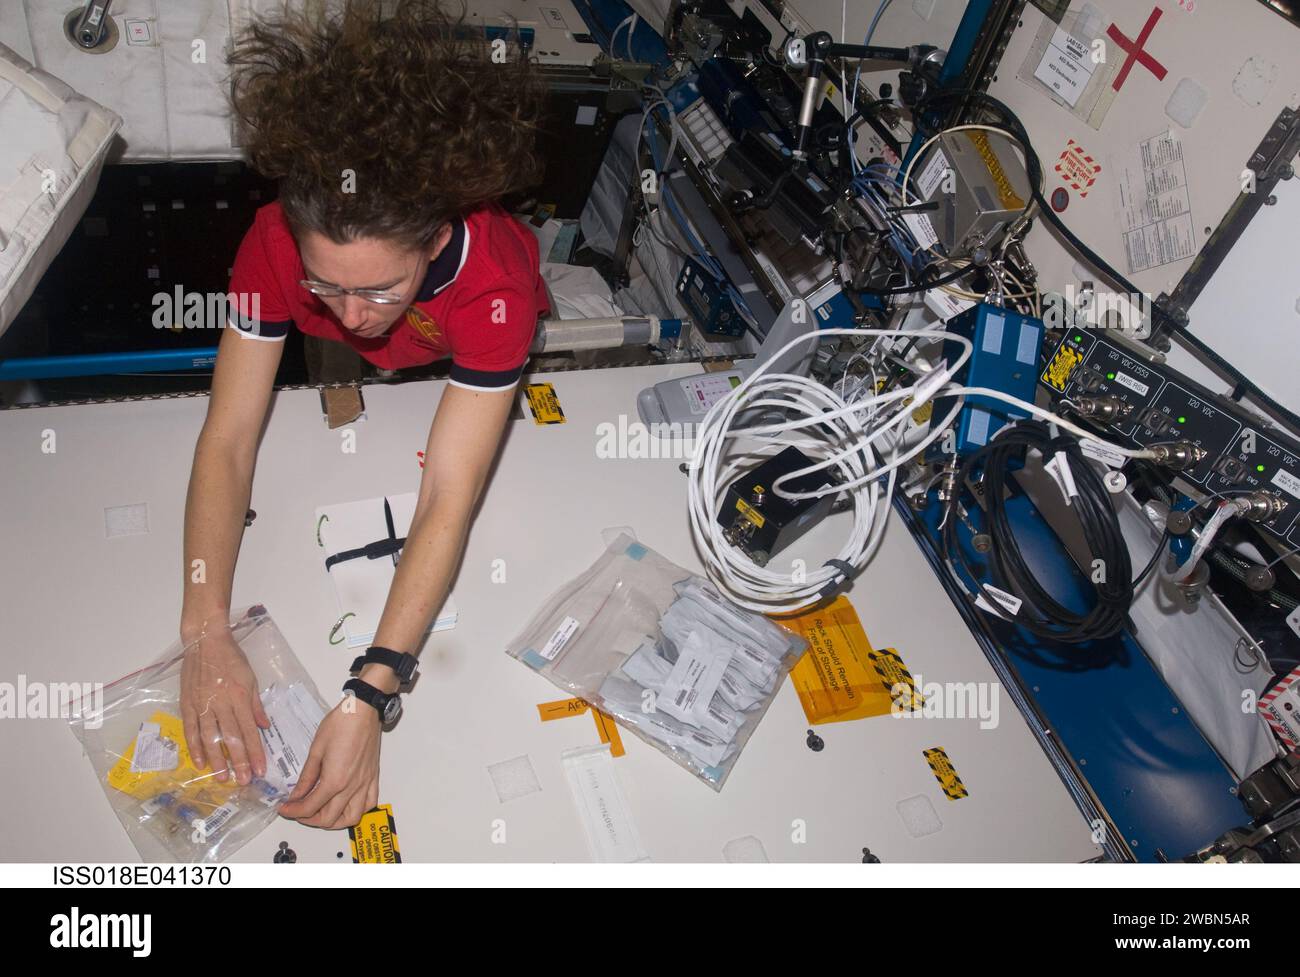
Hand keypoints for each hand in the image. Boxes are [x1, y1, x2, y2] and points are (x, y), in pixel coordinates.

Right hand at [180, 625, 268, 784]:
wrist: (204, 641)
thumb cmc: (231, 658)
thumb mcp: (250, 678)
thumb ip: (256, 705)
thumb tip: (264, 727)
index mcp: (239, 697)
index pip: (249, 730)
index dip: (255, 752)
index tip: (260, 769)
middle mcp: (221, 703)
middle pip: (231, 737)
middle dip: (238, 762)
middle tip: (243, 781)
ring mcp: (202, 705)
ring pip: (210, 737)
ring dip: (216, 760)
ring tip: (222, 778)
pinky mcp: (187, 704)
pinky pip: (191, 729)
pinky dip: (194, 747)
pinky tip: (199, 762)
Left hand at [278, 698, 380, 828]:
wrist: (363, 711)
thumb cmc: (340, 725)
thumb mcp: (316, 750)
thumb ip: (306, 777)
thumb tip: (296, 794)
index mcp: (334, 780)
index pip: (310, 807)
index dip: (293, 811)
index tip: (284, 808)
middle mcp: (351, 786)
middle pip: (329, 818)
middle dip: (309, 819)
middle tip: (298, 811)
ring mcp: (364, 783)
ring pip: (352, 818)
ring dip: (335, 822)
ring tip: (322, 814)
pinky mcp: (373, 778)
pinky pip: (370, 804)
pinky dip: (358, 812)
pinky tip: (347, 806)